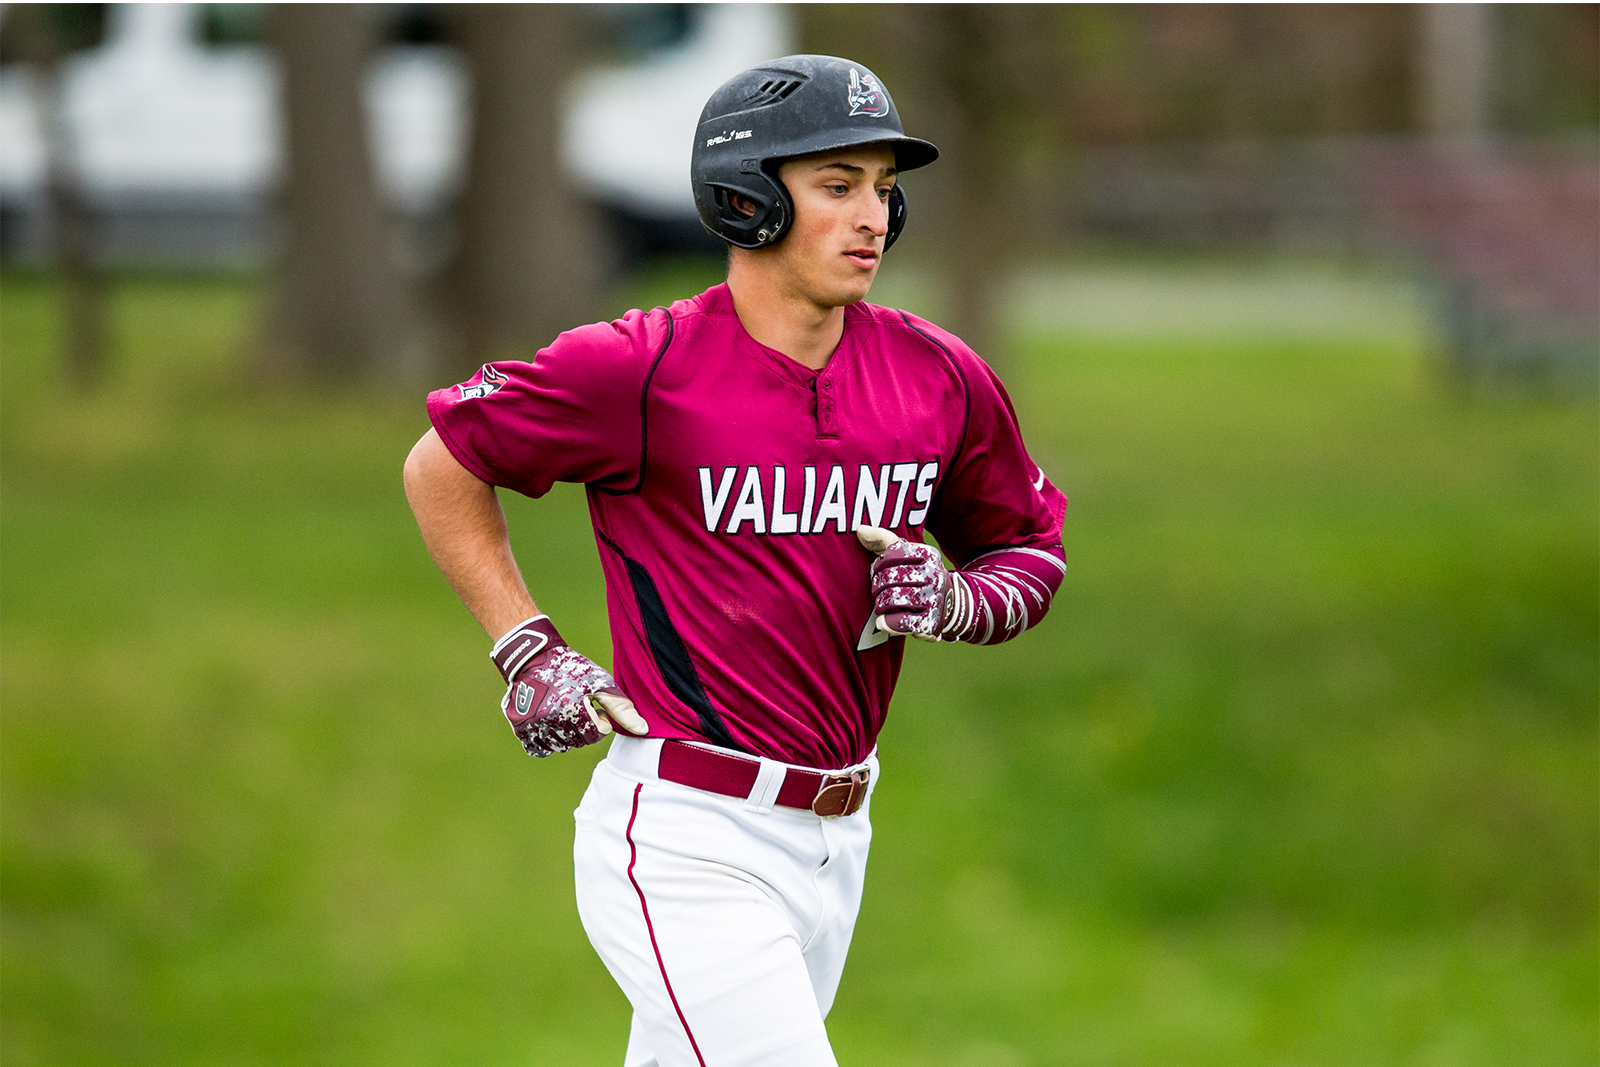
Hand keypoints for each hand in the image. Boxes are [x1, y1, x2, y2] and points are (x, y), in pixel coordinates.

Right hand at [490, 616, 648, 756]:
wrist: (533, 658)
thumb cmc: (573, 669)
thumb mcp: (600, 683)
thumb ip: (621, 708)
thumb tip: (644, 731)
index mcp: (574, 708)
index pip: (596, 735)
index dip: (599, 722)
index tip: (594, 708)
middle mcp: (552, 719)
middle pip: (578, 742)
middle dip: (583, 729)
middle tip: (578, 709)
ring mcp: (533, 724)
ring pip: (559, 746)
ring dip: (566, 735)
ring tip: (564, 713)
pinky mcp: (520, 727)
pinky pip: (538, 750)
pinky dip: (546, 742)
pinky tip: (550, 725)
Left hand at [855, 525, 969, 641]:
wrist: (949, 602)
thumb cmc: (917, 574)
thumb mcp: (906, 553)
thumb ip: (883, 539)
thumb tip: (860, 530)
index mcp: (928, 554)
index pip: (891, 554)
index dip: (878, 564)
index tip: (879, 570)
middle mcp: (934, 575)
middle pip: (889, 577)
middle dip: (877, 585)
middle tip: (878, 590)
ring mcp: (934, 598)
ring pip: (892, 598)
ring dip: (880, 603)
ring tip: (882, 603)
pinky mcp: (931, 621)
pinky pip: (902, 622)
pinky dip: (887, 622)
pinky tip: (882, 621)